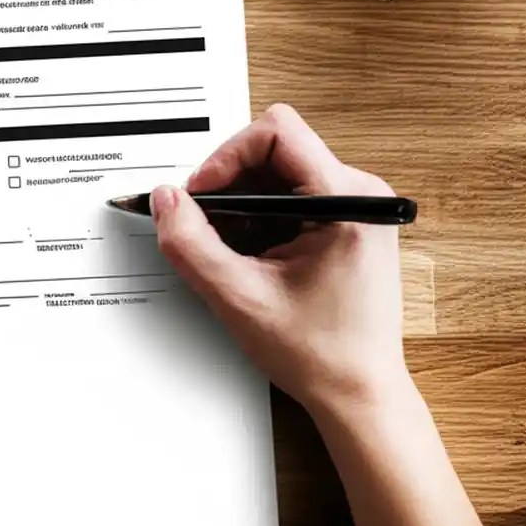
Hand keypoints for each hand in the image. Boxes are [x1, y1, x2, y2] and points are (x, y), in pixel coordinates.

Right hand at [151, 104, 408, 413]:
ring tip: (232, 250)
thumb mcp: (238, 297)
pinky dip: (257, 217)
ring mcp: (355, 207)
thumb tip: (165, 200)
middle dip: (229, 184)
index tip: (202, 194)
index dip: (226, 156)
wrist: (357, 393)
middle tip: (208, 227)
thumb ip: (191, 244)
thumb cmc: (321, 354)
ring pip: (277, 171)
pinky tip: (251, 255)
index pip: (277, 132)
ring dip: (241, 203)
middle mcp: (360, 194)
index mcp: (348, 202)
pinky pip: (288, 194)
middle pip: (274, 148)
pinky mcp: (344, 221)